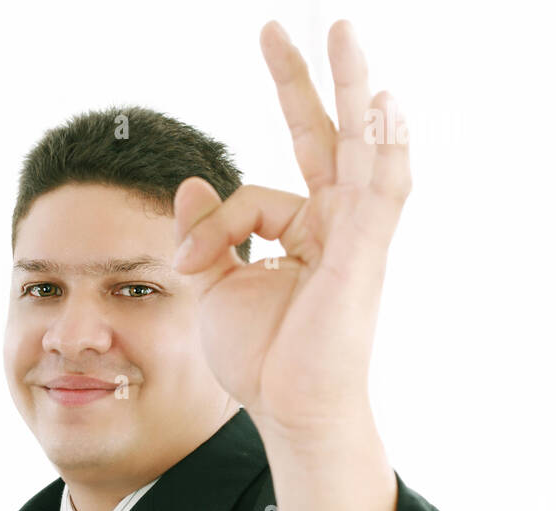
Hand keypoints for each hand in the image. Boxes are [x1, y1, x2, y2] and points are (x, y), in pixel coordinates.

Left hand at [172, 19, 410, 439]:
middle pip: (322, 139)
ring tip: (344, 35)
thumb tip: (187, 182)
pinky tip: (382, 105)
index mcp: (302, 236)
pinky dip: (385, 146)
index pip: (252, 197)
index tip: (185, 259)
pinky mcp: (363, 255)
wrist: (289, 411)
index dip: (212, 223)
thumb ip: (206, 235)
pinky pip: (382, 189)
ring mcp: (354, 238)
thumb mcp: (217, 290)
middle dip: (303, 83)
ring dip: (351, 90)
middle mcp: (334, 229)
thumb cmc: (263, 363)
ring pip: (357, 148)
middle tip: (276, 31)